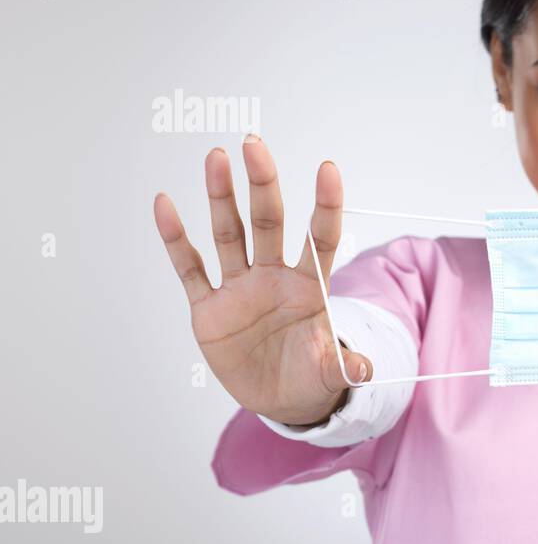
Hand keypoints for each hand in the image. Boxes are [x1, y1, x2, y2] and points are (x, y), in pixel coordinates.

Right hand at [153, 135, 371, 425]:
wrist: (280, 398)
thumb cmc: (310, 376)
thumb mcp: (329, 374)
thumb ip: (345, 367)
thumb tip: (365, 370)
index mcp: (308, 288)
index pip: (319, 238)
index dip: (324, 205)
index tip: (328, 168)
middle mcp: (274, 278)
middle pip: (268, 223)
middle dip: (262, 184)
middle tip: (254, 144)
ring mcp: (240, 288)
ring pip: (229, 234)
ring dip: (221, 197)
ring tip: (216, 157)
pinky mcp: (209, 307)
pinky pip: (189, 268)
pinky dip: (175, 238)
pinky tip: (165, 204)